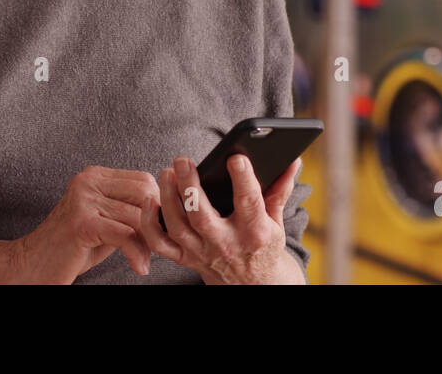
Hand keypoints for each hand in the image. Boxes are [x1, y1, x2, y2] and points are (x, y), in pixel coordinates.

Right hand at [16, 166, 159, 283]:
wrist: (32, 265)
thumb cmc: (72, 247)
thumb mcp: (104, 220)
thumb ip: (128, 210)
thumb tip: (167, 210)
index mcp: (94, 176)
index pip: (143, 179)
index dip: (157, 205)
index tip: (159, 229)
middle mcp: (88, 181)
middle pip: (144, 193)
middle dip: (155, 222)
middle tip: (155, 245)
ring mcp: (84, 199)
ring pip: (137, 216)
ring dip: (148, 243)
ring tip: (144, 259)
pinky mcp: (82, 223)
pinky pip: (125, 235)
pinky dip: (137, 253)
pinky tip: (138, 266)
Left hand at [140, 155, 303, 284]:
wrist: (253, 285)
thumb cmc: (264, 245)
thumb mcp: (276, 220)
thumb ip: (280, 189)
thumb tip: (292, 160)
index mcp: (254, 233)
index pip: (249, 203)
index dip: (243, 179)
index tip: (236, 157)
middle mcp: (226, 244)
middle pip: (202, 216)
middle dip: (190, 187)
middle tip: (183, 160)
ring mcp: (202, 253)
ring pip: (178, 227)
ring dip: (168, 199)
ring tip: (167, 173)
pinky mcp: (186, 258)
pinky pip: (160, 244)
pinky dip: (149, 224)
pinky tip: (149, 200)